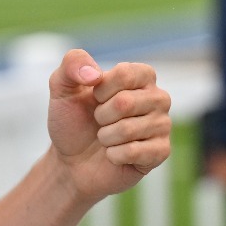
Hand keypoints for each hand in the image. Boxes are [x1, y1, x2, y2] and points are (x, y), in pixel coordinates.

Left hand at [47, 50, 172, 202]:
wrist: (72, 161)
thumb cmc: (73, 121)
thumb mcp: (62, 88)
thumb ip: (72, 64)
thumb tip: (94, 74)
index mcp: (141, 76)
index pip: (125, 73)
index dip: (101, 90)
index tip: (94, 98)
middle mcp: (158, 97)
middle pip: (125, 102)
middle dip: (100, 116)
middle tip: (99, 122)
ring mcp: (162, 125)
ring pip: (128, 129)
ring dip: (105, 137)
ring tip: (106, 138)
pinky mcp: (161, 152)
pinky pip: (134, 152)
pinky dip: (114, 155)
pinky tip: (114, 155)